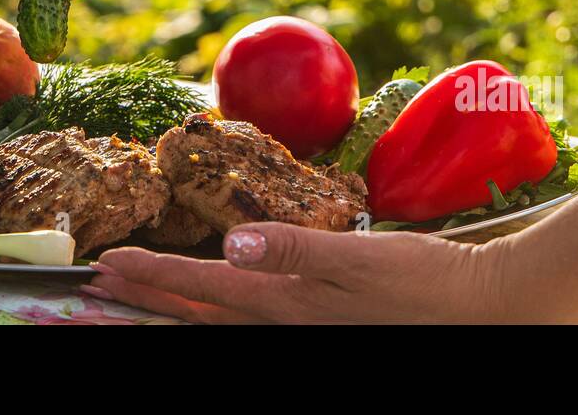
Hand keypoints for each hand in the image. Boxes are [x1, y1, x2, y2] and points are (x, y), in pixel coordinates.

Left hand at [81, 223, 513, 323]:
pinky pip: (248, 330)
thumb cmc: (424, 283)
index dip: (152, 276)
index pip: (203, 287)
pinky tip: (207, 312)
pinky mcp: (319, 334)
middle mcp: (284, 327)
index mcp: (288, 304)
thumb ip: (295, 248)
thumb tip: (232, 241)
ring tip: (134, 300)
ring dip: (172, 311)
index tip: (107, 265)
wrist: (479, 312)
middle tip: (98, 288)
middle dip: (145, 299)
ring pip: (217, 326)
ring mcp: (301, 336)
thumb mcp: (362, 257)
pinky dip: (214, 319)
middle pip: (197, 315)